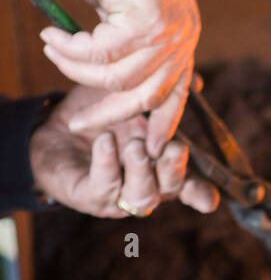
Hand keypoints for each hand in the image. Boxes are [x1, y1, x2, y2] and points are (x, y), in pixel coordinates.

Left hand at [29, 87, 218, 217]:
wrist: (52, 128)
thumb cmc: (97, 117)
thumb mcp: (131, 99)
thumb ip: (163, 95)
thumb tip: (196, 81)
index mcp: (160, 168)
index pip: (190, 187)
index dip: (201, 194)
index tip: (209, 198)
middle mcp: (145, 185)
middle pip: (171, 190)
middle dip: (173, 170)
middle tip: (171, 147)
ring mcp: (119, 196)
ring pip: (143, 198)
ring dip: (141, 171)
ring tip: (134, 145)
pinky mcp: (89, 196)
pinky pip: (104, 187)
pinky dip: (107, 163)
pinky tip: (105, 140)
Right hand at [39, 0, 199, 156]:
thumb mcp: (127, 4)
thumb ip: (119, 33)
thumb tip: (96, 55)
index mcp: (182, 38)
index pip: (178, 93)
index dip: (162, 123)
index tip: (148, 147)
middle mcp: (180, 41)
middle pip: (146, 98)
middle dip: (109, 115)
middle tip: (79, 124)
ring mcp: (166, 36)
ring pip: (115, 78)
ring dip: (76, 69)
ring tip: (53, 52)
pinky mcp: (145, 26)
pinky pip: (99, 54)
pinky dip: (72, 50)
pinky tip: (54, 39)